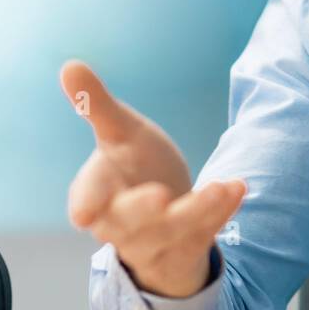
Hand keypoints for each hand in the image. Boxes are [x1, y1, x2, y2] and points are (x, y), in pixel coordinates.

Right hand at [59, 59, 246, 296]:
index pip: (87, 204)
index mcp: (98, 196)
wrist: (166, 211)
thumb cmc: (132, 166)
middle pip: (130, 222)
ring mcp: (159, 239)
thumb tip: (70, 65)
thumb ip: (96, 106)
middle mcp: (124, 224)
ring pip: (175, 230)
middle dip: (143, 210)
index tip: (84, 214)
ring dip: (198, 209)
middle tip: (160, 196)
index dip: (86, 206)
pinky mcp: (190, 244)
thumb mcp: (119, 134)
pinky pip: (208, 230)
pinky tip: (238, 186)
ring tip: (220, 188)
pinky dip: (223, 210)